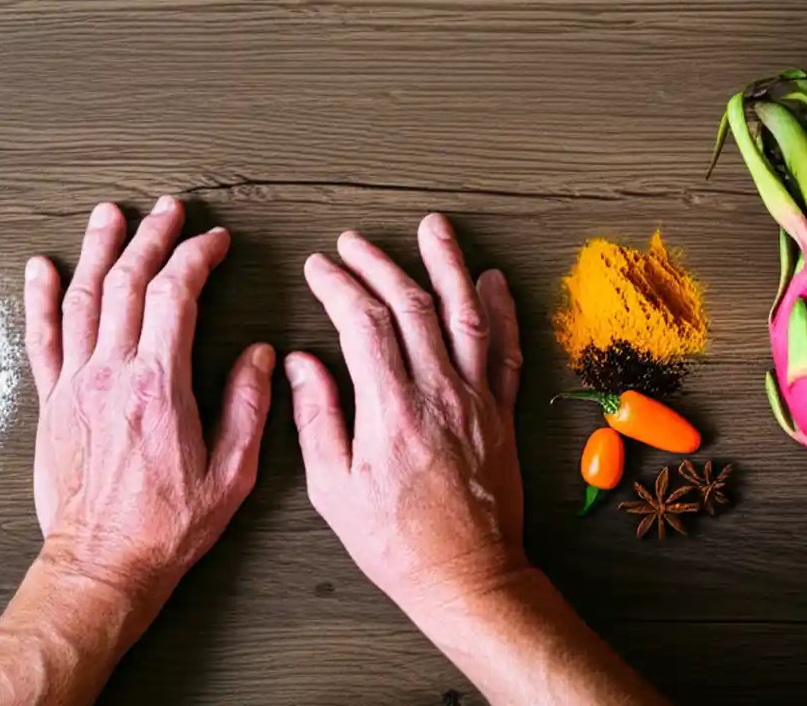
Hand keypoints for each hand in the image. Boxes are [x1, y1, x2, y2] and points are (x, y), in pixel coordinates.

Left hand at [23, 196, 274, 600]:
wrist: (101, 563)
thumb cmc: (166, 526)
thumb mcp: (231, 475)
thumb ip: (247, 409)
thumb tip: (260, 358)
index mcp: (160, 384)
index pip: (177, 295)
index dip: (197, 257)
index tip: (214, 241)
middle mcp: (112, 372)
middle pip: (129, 282)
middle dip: (152, 237)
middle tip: (169, 210)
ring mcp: (75, 383)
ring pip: (84, 297)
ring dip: (99, 250)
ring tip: (110, 215)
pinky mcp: (52, 402)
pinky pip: (42, 337)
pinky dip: (40, 298)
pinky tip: (41, 267)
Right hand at [287, 213, 525, 603]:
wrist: (469, 578)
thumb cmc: (396, 543)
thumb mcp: (333, 490)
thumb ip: (316, 419)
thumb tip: (300, 364)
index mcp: (391, 411)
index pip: (364, 324)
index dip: (339, 286)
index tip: (320, 268)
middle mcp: (440, 394)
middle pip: (412, 306)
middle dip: (379, 264)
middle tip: (354, 242)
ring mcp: (478, 400)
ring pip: (466, 314)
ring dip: (448, 264)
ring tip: (433, 228)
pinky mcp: (502, 414)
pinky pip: (507, 350)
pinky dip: (502, 310)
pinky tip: (493, 280)